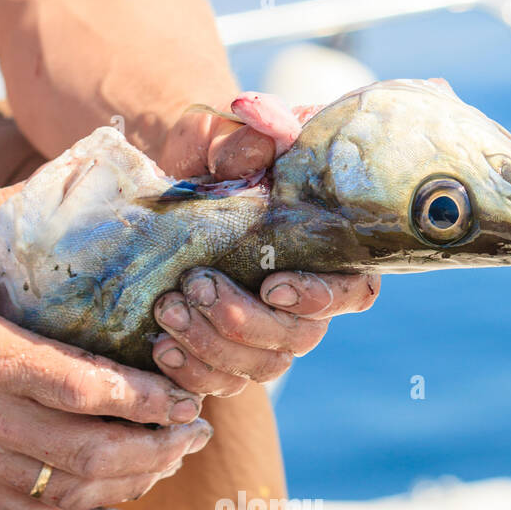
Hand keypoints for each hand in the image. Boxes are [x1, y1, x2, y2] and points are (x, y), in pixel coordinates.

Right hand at [0, 186, 211, 509]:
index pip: (75, 386)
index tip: (184, 395)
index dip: (139, 398)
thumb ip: (5, 216)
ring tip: (173, 459)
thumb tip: (70, 175)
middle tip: (195, 429)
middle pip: (87, 449)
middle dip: (155, 444)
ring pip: (70, 489)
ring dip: (133, 481)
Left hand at [152, 92, 379, 395]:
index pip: (352, 292)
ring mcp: (266, 339)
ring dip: (211, 347)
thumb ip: (248, 128)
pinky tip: (163, 348)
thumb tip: (266, 124)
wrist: (159, 200)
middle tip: (193, 286)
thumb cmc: (205, 164)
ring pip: (260, 369)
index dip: (318, 297)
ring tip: (167, 311)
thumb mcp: (219, 135)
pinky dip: (191, 374)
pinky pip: (221, 386)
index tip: (272, 284)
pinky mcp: (227, 360)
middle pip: (297, 339)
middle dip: (243, 321)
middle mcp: (303, 305)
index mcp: (325, 253)